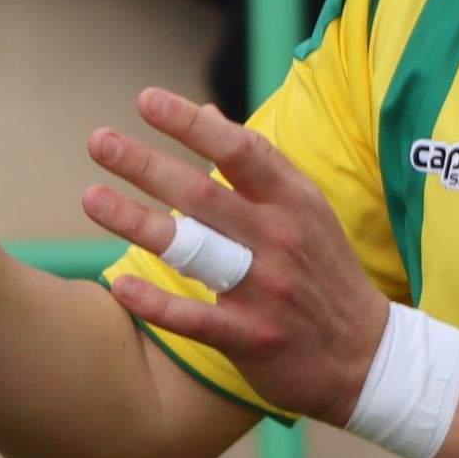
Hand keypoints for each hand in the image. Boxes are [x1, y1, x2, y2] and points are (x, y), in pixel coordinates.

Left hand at [87, 87, 391, 423]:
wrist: (369, 357)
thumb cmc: (322, 272)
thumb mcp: (305, 211)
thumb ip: (255, 165)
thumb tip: (206, 114)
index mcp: (294, 202)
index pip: (241, 151)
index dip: (191, 125)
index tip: (145, 100)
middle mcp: (280, 239)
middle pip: (203, 194)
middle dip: (146, 164)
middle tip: (97, 140)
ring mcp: (266, 289)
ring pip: (193, 249)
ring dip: (136, 222)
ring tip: (89, 198)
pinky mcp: (252, 337)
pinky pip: (195, 318)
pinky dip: (156, 303)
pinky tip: (118, 284)